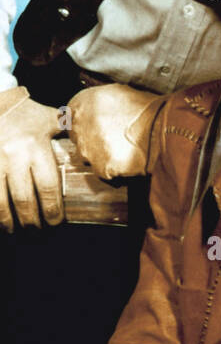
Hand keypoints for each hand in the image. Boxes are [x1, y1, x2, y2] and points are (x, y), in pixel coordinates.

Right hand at [0, 87, 62, 229]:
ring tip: (15, 231)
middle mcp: (14, 157)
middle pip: (24, 198)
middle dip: (32, 220)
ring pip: (1, 200)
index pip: (48, 186)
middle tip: (37, 232)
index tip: (57, 222)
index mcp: (36, 147)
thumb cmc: (25, 112)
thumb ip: (68, 131)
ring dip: (8, 220)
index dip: (52, 208)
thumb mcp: (49, 118)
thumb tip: (89, 145)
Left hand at [67, 84, 163, 178]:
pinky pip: (102, 171)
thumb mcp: (118, 92)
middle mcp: (79, 126)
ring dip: (100, 154)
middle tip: (110, 136)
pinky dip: (112, 168)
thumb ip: (98, 101)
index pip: (68, 116)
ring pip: (88, 156)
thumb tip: (95, 107)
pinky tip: (126, 159)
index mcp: (81, 103)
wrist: (162, 128)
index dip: (83, 121)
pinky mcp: (100, 168)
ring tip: (121, 148)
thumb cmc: (145, 108)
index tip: (92, 125)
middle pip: (77, 137)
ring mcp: (87, 149)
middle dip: (90, 138)